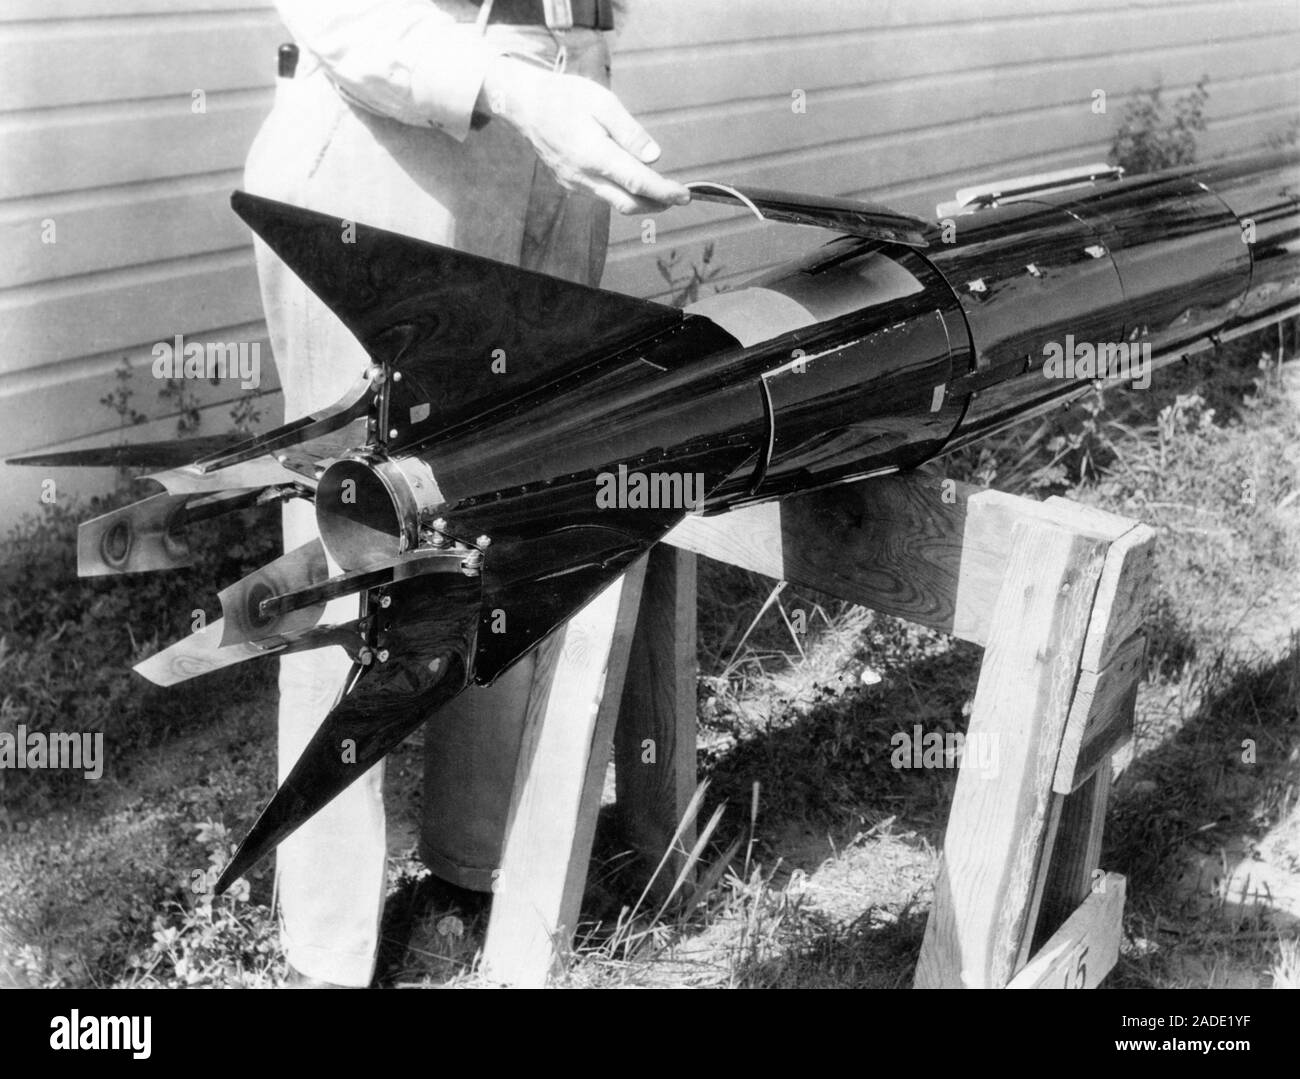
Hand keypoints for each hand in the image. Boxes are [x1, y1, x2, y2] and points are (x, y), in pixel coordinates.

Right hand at [480, 55, 690, 214]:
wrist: (526, 105)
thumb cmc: (566, 97)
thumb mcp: (602, 102)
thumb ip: (629, 132)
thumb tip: (654, 157)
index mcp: (594, 154)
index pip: (637, 182)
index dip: (664, 191)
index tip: (685, 195)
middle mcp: (584, 176)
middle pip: (629, 203)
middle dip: (657, 203)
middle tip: (678, 196)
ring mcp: (575, 183)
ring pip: (615, 202)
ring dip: (641, 200)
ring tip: (661, 189)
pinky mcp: (570, 184)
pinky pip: (602, 195)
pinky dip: (622, 193)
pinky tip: (632, 181)